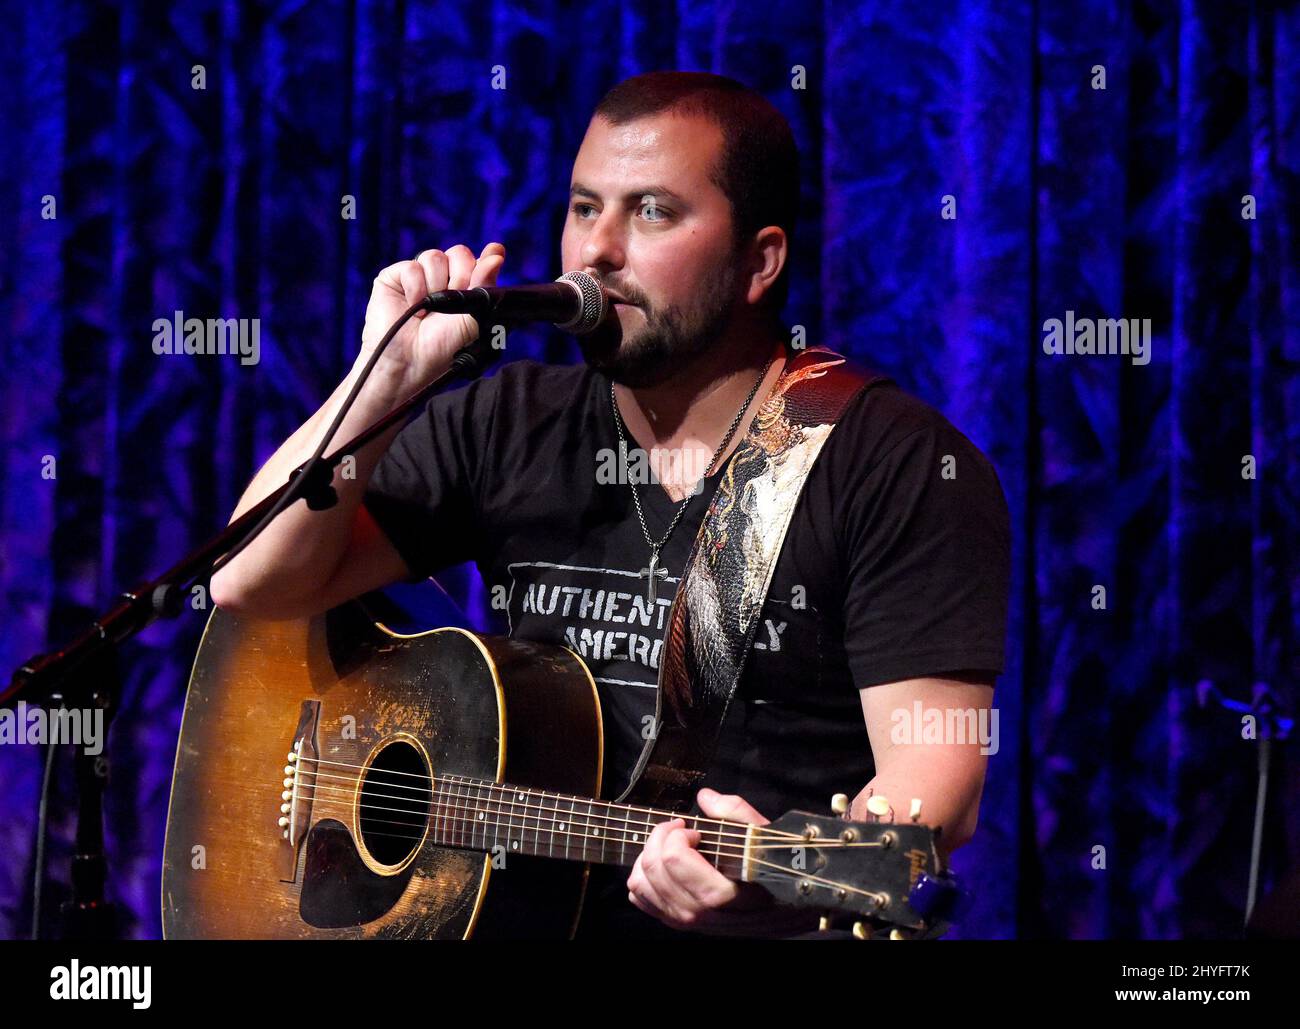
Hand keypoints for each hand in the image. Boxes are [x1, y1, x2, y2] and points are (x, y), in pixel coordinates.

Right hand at [359, 242, 505, 398]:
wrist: (411, 361)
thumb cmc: (442, 347)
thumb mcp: (472, 317)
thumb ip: (484, 284)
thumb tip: (497, 253)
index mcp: (464, 289)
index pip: (479, 262)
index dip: (488, 256)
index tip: (496, 251)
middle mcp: (442, 280)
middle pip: (459, 254)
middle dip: (460, 276)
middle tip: (453, 302)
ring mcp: (418, 277)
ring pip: (435, 257)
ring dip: (436, 285)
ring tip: (429, 310)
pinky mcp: (394, 278)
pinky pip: (412, 266)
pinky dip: (415, 287)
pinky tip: (413, 306)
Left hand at [626, 788, 819, 936]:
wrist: (787, 910)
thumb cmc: (778, 872)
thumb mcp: (764, 838)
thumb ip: (736, 813)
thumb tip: (705, 797)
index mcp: (722, 894)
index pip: (674, 860)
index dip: (677, 834)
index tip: (694, 828)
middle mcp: (700, 913)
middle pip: (654, 868)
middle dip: (660, 837)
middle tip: (678, 829)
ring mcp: (687, 921)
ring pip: (641, 885)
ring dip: (649, 856)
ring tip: (669, 845)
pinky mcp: (679, 923)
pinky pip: (641, 900)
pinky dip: (642, 878)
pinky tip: (661, 865)